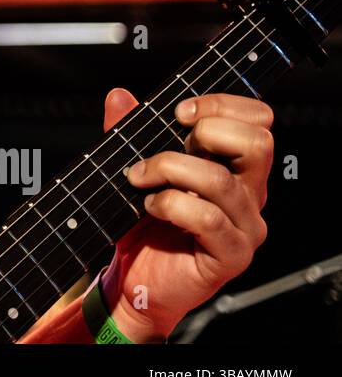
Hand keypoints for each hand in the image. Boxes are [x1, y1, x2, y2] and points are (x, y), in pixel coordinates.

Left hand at [98, 87, 272, 340]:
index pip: (257, 122)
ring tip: (140, 179)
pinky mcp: (232, 255)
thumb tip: (119, 95)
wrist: (134, 281)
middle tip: (166, 144)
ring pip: (221, 180)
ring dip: (169, 169)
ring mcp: (245, 226)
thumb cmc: (143, 226)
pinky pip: (208, 219)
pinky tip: (151, 206)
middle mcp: (249, 194)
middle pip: (257, 143)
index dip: (221, 105)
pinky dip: (171, 205)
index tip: (179, 111)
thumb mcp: (135, 169)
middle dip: (206, 131)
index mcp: (235, 167)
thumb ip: (129, 131)